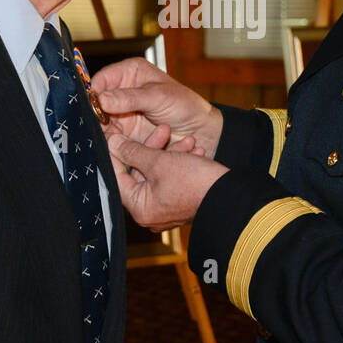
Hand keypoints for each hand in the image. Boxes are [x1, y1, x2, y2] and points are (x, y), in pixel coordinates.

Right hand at [91, 58, 223, 155]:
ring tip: (110, 140)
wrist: (202, 132)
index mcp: (130, 73)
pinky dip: (114, 145)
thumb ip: (130, 98)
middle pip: (97, 104)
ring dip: (105, 134)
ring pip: (102, 124)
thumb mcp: (158, 97)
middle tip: (98, 128)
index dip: (93, 93)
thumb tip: (102, 99)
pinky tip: (116, 148)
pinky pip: (113, 140)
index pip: (101, 80)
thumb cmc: (186, 106)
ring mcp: (122, 114)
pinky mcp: (126, 134)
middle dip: (95, 117)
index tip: (91, 108)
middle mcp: (122, 93)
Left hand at [107, 132, 228, 231]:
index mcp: (139, 208)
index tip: (118, 134)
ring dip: (171, 153)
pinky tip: (195, 151)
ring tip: (189, 140)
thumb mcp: (160, 161)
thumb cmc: (194, 181)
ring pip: (159, 174)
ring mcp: (165, 210)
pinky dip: (180, 164)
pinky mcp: (180, 204)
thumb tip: (111, 143)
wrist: (231, 195)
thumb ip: (133, 151)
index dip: (118, 152)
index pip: (118, 176)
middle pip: (141, 173)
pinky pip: (172, 181)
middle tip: (163, 129)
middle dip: (155, 148)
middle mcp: (149, 213)